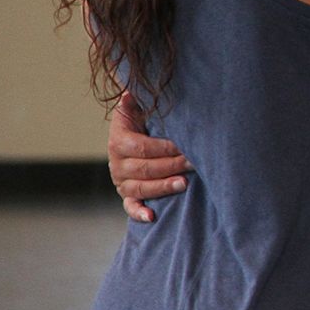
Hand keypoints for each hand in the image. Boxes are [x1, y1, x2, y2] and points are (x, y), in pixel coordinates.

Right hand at [108, 91, 190, 222]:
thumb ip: (136, 99)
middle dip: (170, 166)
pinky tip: (152, 217)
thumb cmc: (143, 118)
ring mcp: (121, 181)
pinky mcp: (127, 195)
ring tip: (184, 184)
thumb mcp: (138, 106)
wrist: (134, 134)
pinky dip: (139, 213)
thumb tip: (131, 91)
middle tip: (193, 162)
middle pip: (143, 169)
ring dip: (162, 187)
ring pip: (140, 188)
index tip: (184, 145)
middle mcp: (117, 163)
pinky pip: (130, 207)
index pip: (141, 147)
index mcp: (119, 140)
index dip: (163, 147)